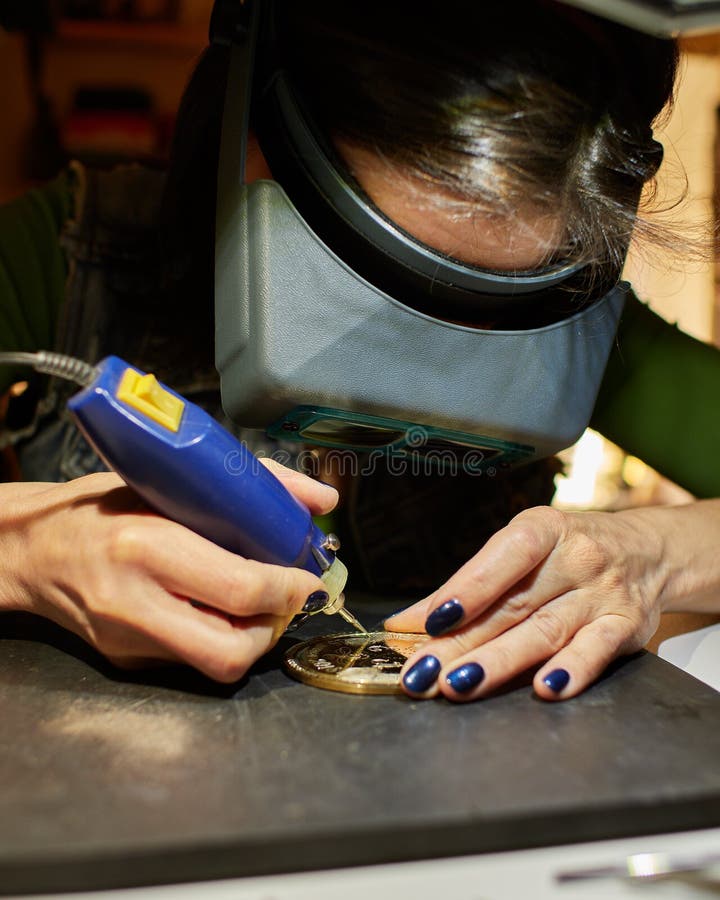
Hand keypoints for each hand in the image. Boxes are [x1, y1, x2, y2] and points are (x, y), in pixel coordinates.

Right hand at [0, 464, 338, 681]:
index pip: (242, 588)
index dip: (291, 589)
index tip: (309, 576)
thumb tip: (322, 500)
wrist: (32, 548)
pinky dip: (222, 637)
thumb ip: (252, 485)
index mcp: (147, 545)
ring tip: (258, 603)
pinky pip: (194, 661)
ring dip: (253, 638)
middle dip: (276, 626)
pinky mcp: (126, 661)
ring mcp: (127, 641)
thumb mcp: (171, 482)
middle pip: (233, 648)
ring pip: (217, 666)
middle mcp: (134, 602)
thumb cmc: (102, 505)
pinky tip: (222, 610)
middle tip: (286, 598)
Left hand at [385, 502, 719, 701]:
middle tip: (421, 672)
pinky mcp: (627, 626)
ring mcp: (603, 593)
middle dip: (462, 643)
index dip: (466, 589)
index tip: (430, 620)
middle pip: (512, 606)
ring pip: (545, 632)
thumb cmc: (565, 554)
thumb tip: (405, 623)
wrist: (647, 552)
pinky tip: (544, 690)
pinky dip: (572, 670)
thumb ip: (469, 587)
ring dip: (499, 663)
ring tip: (458, 685)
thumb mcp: (522, 552)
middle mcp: (575, 558)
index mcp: (542, 530)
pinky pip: (598, 650)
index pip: (502, 558)